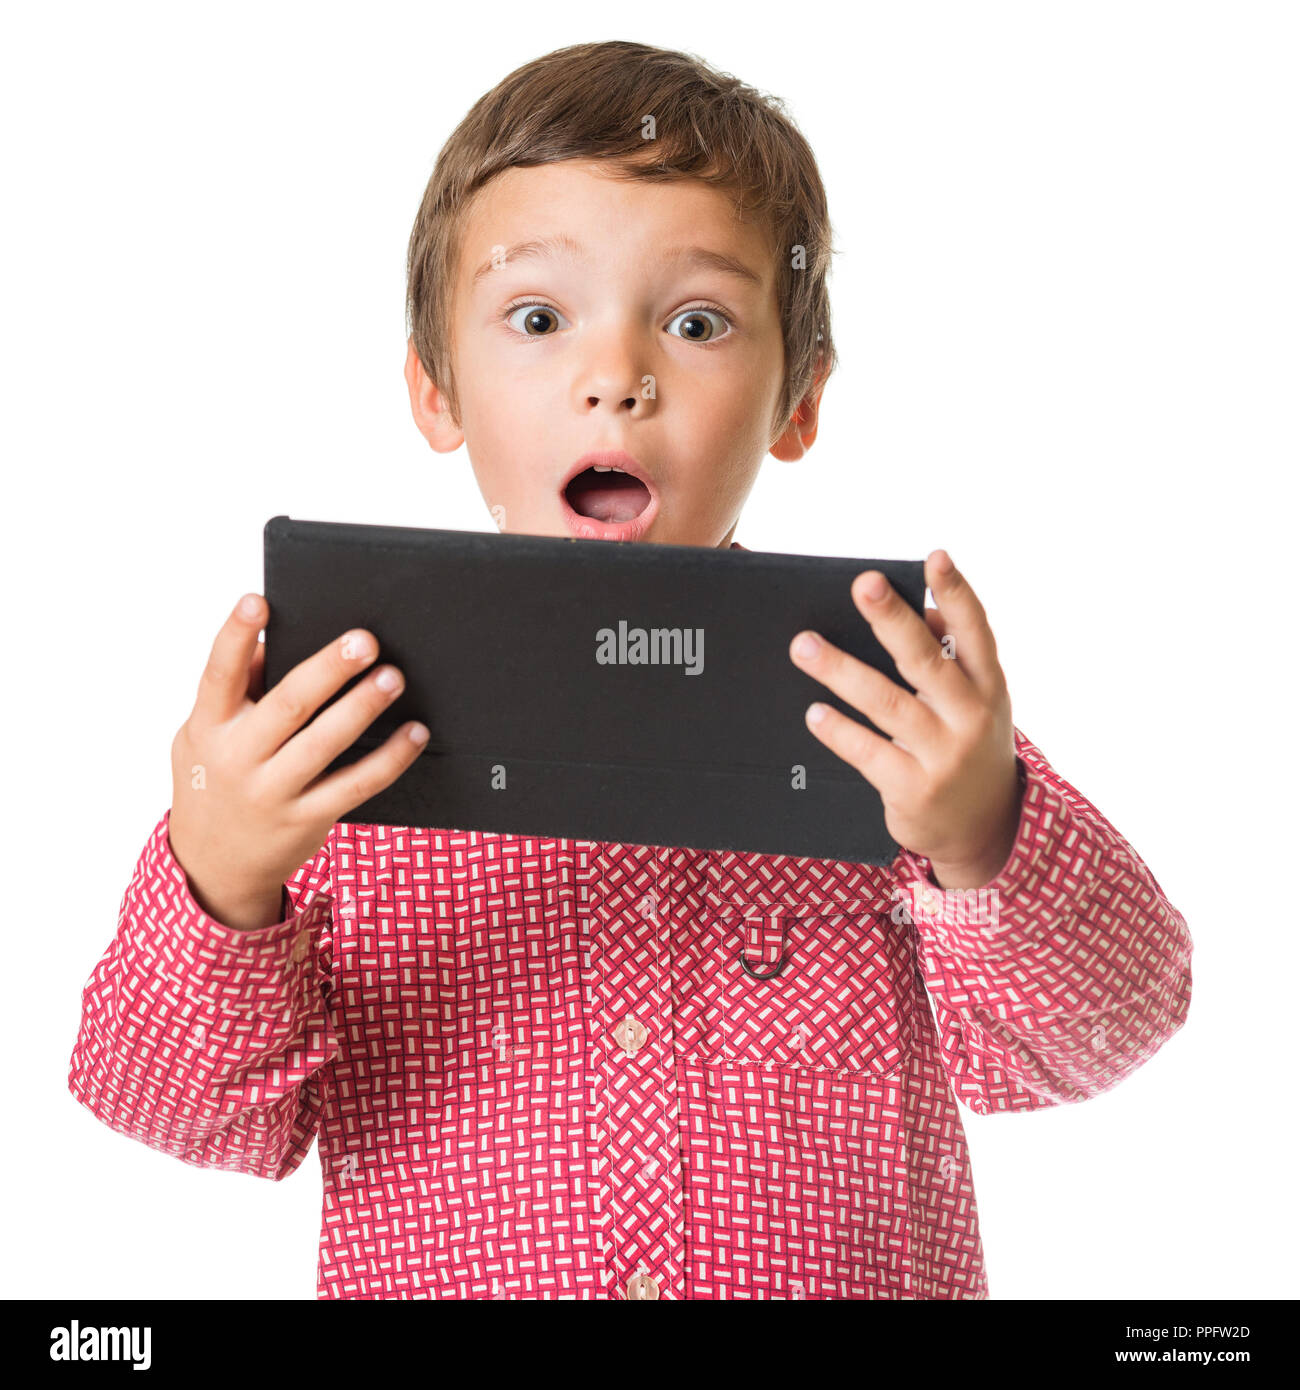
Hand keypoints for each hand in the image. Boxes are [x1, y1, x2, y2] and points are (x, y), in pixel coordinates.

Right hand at [167, 594, 430, 929]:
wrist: (212, 866)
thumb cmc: (216, 779)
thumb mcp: (203, 735)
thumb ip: (236, 690)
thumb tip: (270, 640)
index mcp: (209, 726)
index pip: (219, 674)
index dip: (235, 636)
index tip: (258, 601)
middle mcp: (237, 758)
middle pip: (287, 705)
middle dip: (328, 669)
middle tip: (364, 640)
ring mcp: (271, 792)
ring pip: (324, 744)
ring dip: (363, 708)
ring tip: (393, 678)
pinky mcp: (305, 819)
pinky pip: (354, 785)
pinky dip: (389, 759)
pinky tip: (414, 734)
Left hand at [788, 550, 1021, 889]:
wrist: (985, 829)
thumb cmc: (967, 745)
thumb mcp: (977, 702)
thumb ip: (951, 658)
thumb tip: (919, 611)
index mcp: (989, 686)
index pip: (975, 631)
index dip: (956, 592)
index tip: (933, 557)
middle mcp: (970, 717)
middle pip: (926, 660)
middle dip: (893, 620)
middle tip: (862, 585)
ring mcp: (943, 755)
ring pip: (886, 703)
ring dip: (842, 671)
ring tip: (804, 645)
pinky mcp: (913, 789)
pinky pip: (868, 753)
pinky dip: (839, 730)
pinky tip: (814, 713)